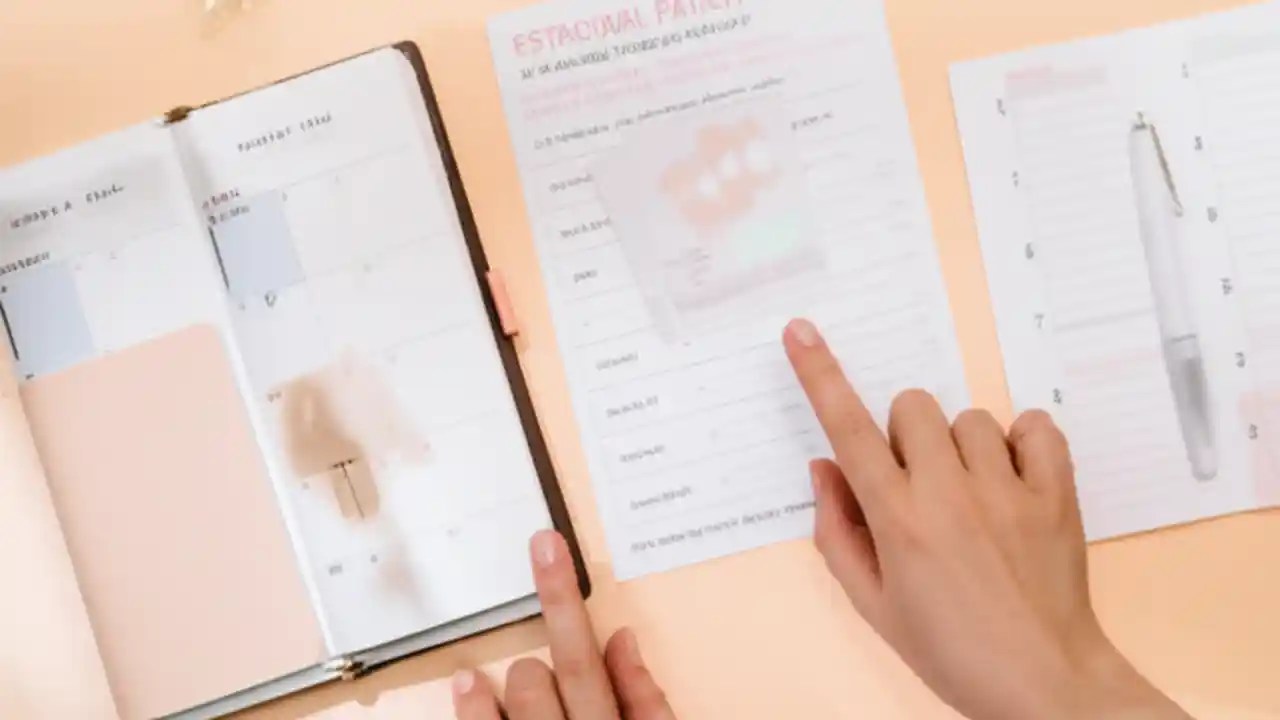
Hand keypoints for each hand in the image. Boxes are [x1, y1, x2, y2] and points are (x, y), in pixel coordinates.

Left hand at [451, 530, 675, 719]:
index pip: (582, 659)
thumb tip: (623, 639)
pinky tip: (469, 683)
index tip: (547, 543)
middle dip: (542, 666)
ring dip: (521, 680)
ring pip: (514, 691)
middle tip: (546, 678)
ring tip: (525, 686)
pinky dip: (471, 700)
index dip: (562, 598)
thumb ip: (646, 702)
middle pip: (540, 674)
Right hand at [783, 319, 1190, 719]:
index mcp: (897, 520)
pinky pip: (1035, 425)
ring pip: (969, 416)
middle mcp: (949, 493)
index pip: (848, 430)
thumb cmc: (948, 648)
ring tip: (972, 493)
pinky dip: (1022, 440)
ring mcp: (1007, 489)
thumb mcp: (872, 604)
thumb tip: (825, 467)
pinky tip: (1013, 476)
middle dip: (906, 435)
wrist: (1040, 682)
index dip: (820, 375)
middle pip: (913, 407)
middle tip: (919, 482)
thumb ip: (838, 531)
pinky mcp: (1055, 493)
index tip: (801, 332)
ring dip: (961, 444)